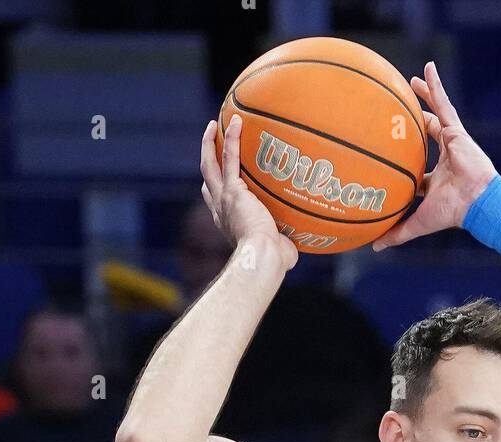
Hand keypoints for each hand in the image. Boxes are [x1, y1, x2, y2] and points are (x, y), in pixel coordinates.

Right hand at [199, 115, 297, 270]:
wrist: (263, 257)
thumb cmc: (273, 262)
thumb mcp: (278, 252)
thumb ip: (283, 245)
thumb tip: (293, 247)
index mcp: (228, 224)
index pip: (216, 202)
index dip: (214, 189)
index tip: (219, 179)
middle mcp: (221, 210)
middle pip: (207, 179)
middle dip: (207, 159)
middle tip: (210, 142)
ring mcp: (224, 199)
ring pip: (210, 164)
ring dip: (211, 142)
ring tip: (217, 123)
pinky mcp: (233, 190)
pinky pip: (230, 157)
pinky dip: (232, 138)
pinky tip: (237, 120)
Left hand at [371, 62, 496, 251]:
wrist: (477, 202)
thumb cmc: (452, 213)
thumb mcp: (418, 223)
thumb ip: (397, 233)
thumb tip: (374, 245)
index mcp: (435, 180)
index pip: (417, 170)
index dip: (405, 165)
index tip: (390, 158)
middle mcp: (443, 159)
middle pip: (425, 137)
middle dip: (413, 126)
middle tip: (397, 114)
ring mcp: (451, 144)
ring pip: (435, 116)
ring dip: (424, 99)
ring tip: (410, 83)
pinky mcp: (457, 131)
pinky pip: (444, 103)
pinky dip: (435, 86)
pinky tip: (427, 68)